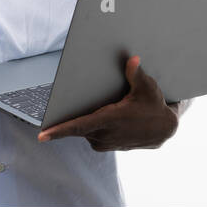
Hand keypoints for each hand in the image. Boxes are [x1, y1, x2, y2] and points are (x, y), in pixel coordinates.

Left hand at [37, 55, 178, 151]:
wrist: (164, 130)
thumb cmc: (154, 107)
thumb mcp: (147, 88)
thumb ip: (136, 74)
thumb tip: (132, 60)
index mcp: (110, 120)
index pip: (79, 126)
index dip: (59, 131)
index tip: (42, 135)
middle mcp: (105, 135)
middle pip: (77, 125)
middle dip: (70, 116)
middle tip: (63, 104)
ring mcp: (105, 143)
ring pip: (84, 129)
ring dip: (85, 119)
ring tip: (98, 107)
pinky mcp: (106, 146)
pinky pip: (91, 134)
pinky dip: (92, 125)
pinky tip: (103, 115)